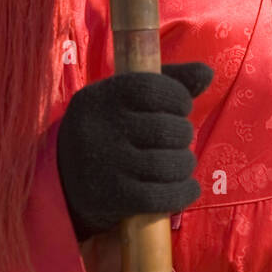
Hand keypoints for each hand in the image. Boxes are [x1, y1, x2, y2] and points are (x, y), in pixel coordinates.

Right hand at [56, 62, 213, 241]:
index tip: (182, 106)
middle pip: (163, 129)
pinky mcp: (110, 198)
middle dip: (183, 134)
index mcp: (100, 97)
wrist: (64, 179)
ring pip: (164, 165)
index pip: (150, 88)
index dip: (177, 96)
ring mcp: (103, 165)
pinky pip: (157, 197)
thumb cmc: (109, 128)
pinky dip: (182, 193)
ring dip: (185, 164)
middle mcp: (98, 129)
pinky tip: (187, 189)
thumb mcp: (125, 98)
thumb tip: (207, 73)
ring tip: (182, 162)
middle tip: (180, 139)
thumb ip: (167, 81)